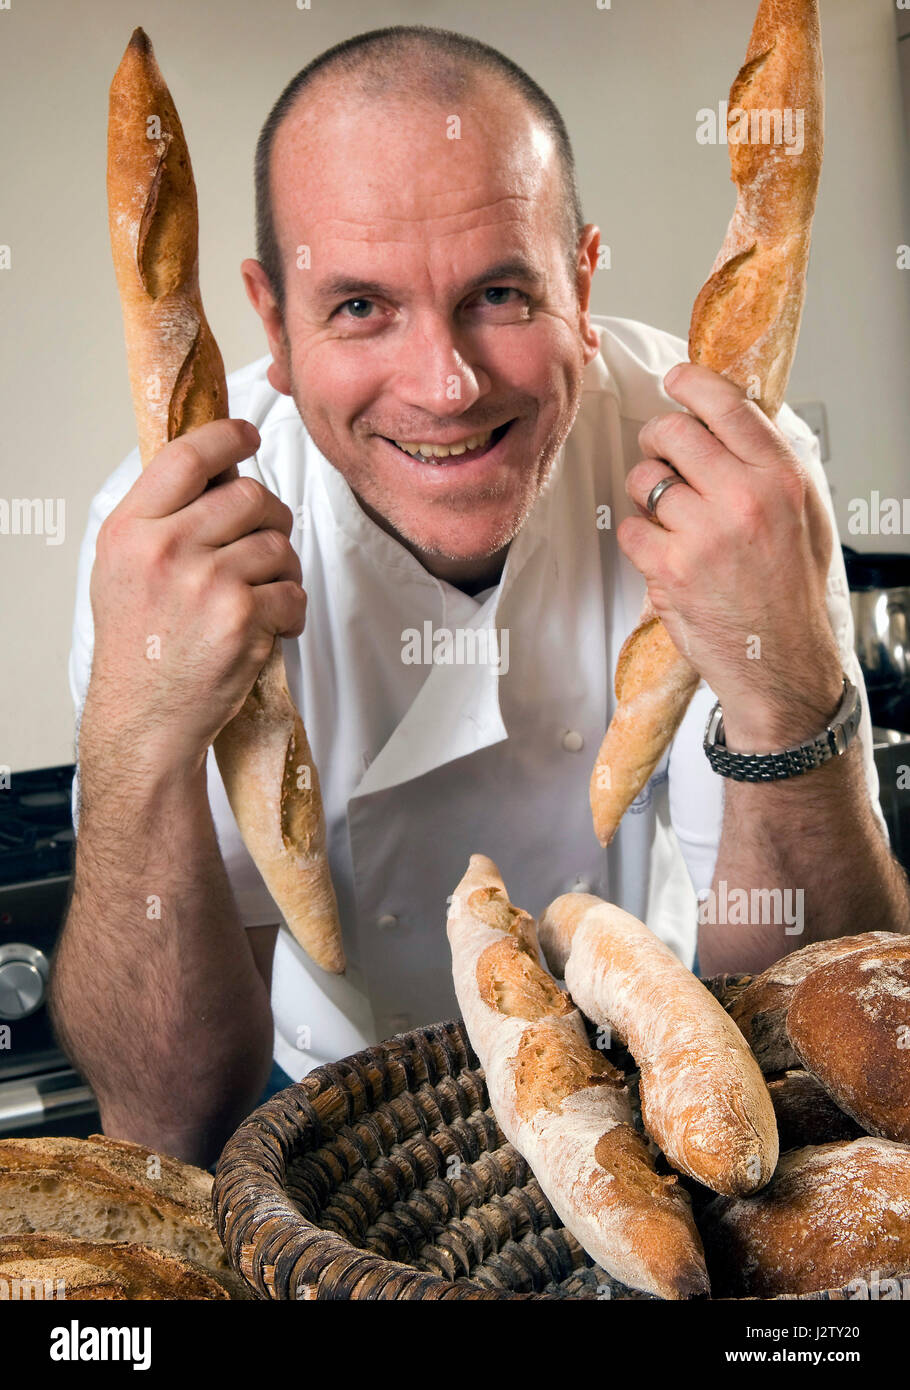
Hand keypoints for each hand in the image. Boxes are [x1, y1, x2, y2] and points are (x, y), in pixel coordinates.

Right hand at [82, 418, 305, 774]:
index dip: (227, 438)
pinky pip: (293, 592)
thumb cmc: (138, 646)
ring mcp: (207, 583)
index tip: (247, 436)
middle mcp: (166, 549)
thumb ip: (161, 518)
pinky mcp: (243, 619)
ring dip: (283, 569)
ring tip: (262, 594)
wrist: (145, 718)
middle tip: (266, 539)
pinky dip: (291, 611)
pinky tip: (268, 627)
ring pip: (278, 545)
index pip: (187, 457)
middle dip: (270, 515)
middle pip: (249, 495)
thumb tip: (216, 473)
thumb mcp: (123, 568)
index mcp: (131, 530)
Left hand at [617, 363, 842, 750]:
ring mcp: (702, 534)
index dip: (693, 384)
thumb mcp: (803, 513)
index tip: (677, 379)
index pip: (727, 406)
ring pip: (643, 479)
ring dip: (646, 493)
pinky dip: (638, 538)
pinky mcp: (669, 568)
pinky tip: (663, 552)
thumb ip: (767, 464)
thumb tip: (728, 419)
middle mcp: (743, 498)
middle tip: (662, 456)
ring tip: (669, 516)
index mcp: (780, 477)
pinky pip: (630, 528)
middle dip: (657, 441)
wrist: (779, 661)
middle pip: (671, 433)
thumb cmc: (790, 590)